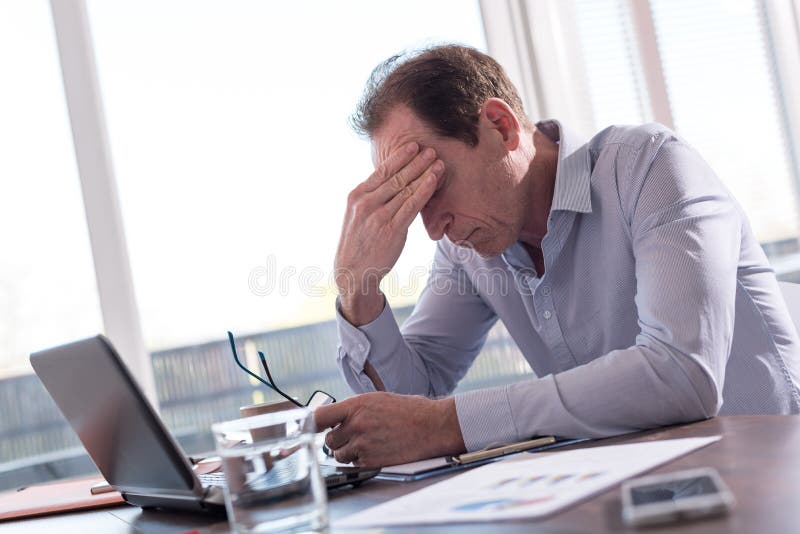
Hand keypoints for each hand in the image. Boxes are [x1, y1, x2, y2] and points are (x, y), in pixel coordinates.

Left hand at [314, 392, 465, 467]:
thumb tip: (336, 418)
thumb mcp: (378, 399)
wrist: (432, 426)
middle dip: (338, 440)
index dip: (312, 424)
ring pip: (340, 455)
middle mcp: (356, 425)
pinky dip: (361, 461)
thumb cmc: (409, 411)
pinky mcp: (372, 461)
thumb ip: (354, 409)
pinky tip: (376, 451)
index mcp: (356, 406)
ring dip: (349, 452)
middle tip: (353, 437)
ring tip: (367, 444)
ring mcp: (363, 444)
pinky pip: (354, 465)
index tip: (309, 427)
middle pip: (329, 440)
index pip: (320, 416)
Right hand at [335, 143, 443, 324]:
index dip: (399, 157)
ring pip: (406, 189)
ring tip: (438, 162)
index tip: (413, 146)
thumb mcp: (357, 214)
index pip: (382, 171)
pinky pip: (411, 205)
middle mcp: (366, 202)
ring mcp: (379, 215)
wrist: (353, 271)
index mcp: (357, 195)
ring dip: (424, 173)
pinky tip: (434, 181)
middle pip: (396, 176)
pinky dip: (424, 191)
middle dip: (416, 161)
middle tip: (431, 149)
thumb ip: (372, 198)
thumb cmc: (359, 241)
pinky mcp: (392, 229)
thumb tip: (390, 182)